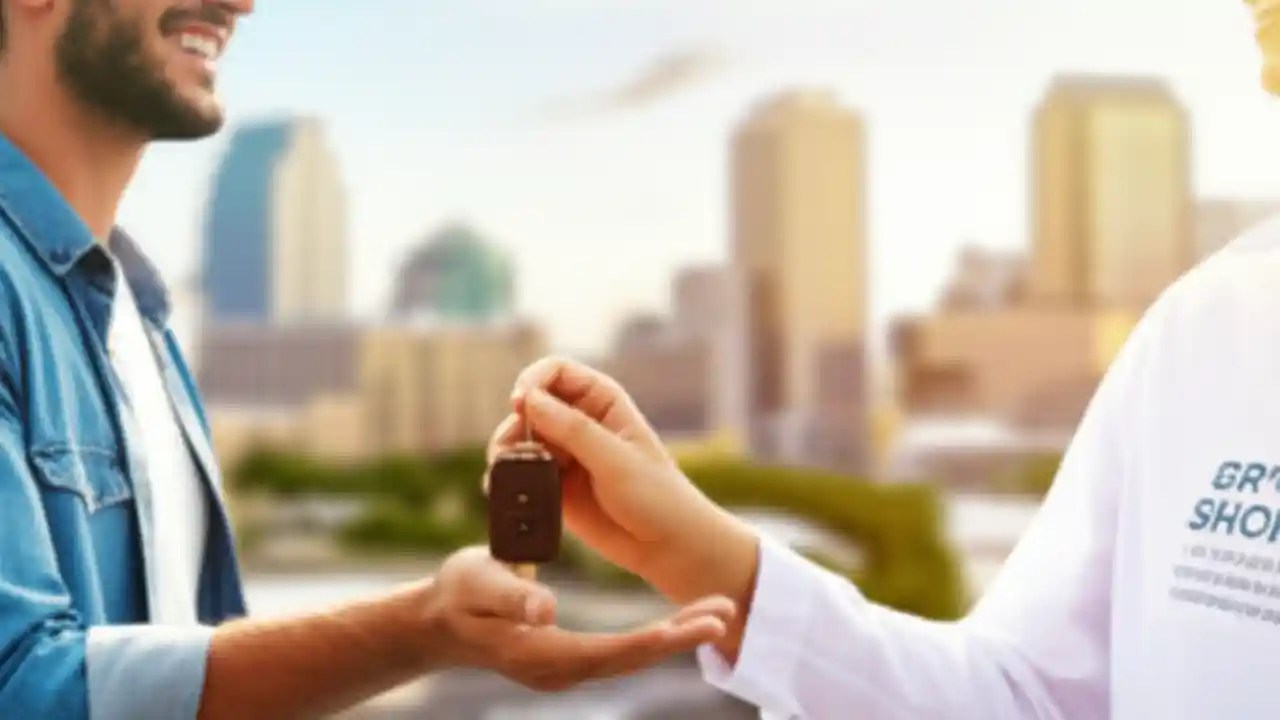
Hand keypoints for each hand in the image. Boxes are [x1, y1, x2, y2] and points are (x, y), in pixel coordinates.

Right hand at [423, 546, 735, 690]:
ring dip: (672, 637)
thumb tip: (547, 609)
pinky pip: (618, 653)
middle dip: (682, 636)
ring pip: (629, 657)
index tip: (703, 620)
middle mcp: (562, 670)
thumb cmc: (455, 595)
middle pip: (634, 658)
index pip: (619, 651)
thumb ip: (512, 594)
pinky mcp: (565, 657)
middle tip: (727, 612)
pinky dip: (650, 638)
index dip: (663, 637)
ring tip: (713, 614)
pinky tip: (674, 623)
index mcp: (547, 654)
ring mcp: (564, 668)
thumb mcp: (479, 582)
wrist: (434, 621)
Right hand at [487, 358, 758, 634]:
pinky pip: (521, 471)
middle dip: (515, 422)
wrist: (666, 545)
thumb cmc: (656, 496)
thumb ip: (573, 429)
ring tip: (507, 471)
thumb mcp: (616, 460)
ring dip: (507, 450)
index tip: (519, 403)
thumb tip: (529, 401)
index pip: (555, 371)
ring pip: (520, 437)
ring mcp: (566, 453)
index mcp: (602, 400)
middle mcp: (580, 421)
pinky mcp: (555, 484)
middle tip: (512, 450)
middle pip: (530, 403)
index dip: (532, 380)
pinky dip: (508, 477)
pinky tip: (507, 490)